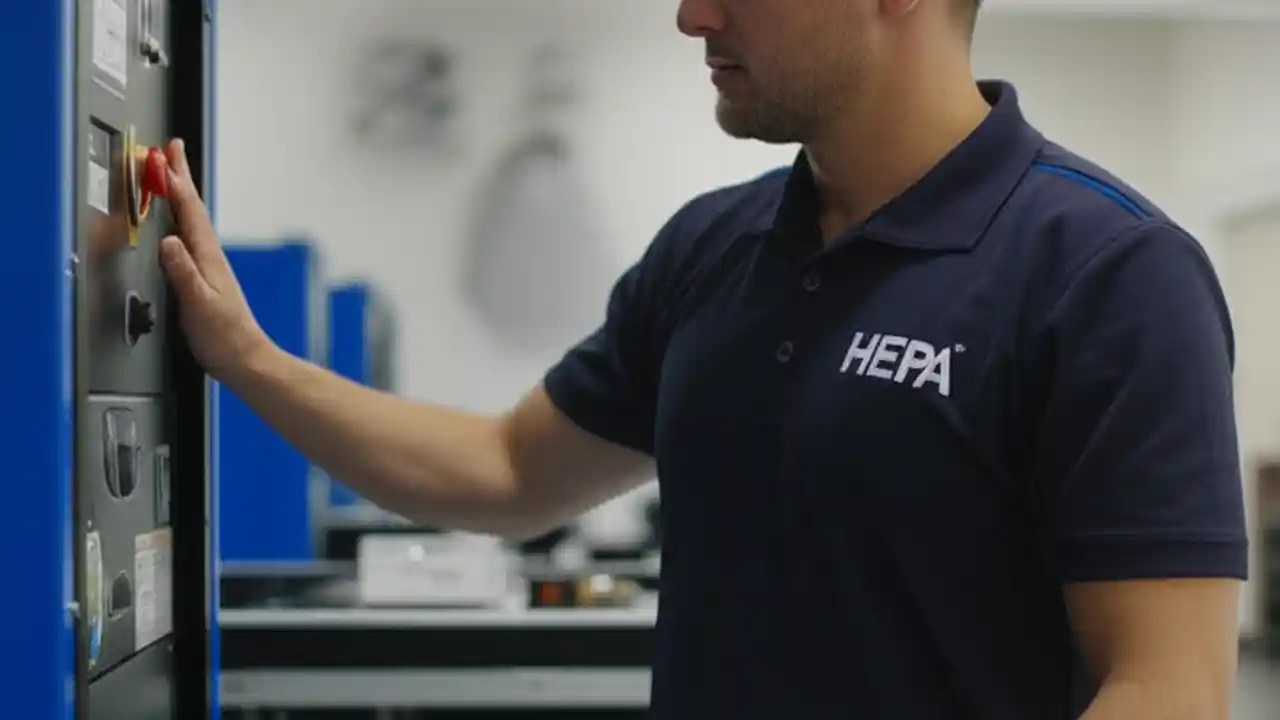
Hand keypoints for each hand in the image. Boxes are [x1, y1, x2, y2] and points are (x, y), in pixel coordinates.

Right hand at [158, 139, 273, 382]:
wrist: (245, 359)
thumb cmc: (224, 337)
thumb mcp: (198, 304)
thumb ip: (183, 273)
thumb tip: (168, 242)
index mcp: (207, 257)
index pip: (189, 211)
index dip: (176, 182)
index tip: (165, 154)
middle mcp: (210, 255)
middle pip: (192, 207)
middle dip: (181, 176)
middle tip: (172, 147)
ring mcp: (209, 265)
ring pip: (191, 219)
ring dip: (181, 194)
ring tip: (172, 174)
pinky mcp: (205, 277)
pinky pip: (190, 237)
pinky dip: (181, 219)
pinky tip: (177, 223)